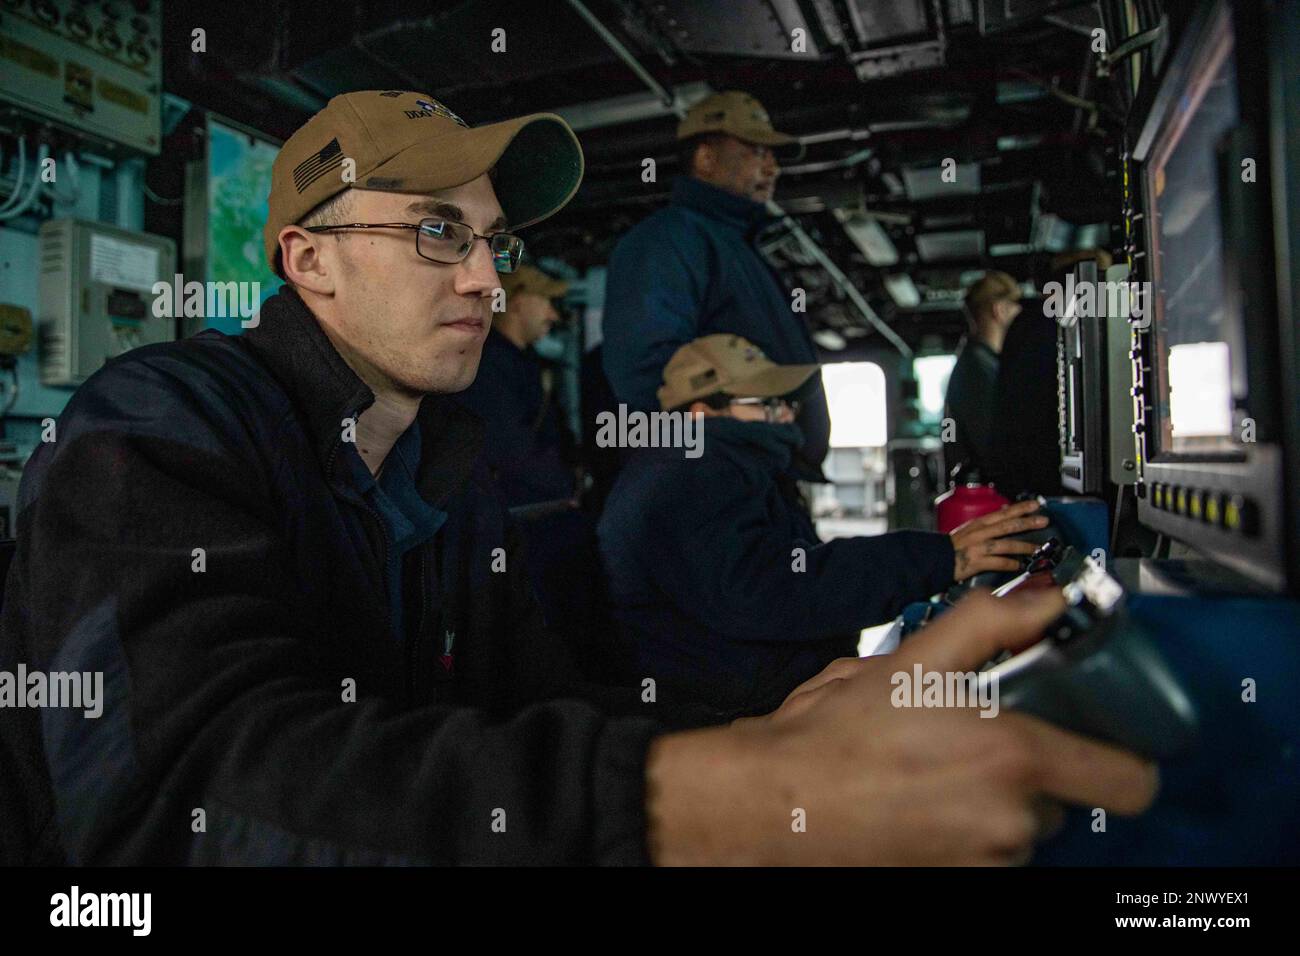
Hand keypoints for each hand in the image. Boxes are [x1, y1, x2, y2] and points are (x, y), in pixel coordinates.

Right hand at [646, 587, 1158, 864]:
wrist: (778, 802)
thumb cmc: (835, 739)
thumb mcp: (911, 659)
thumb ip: (990, 624)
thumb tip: (1044, 601)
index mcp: (1012, 758)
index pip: (1130, 779)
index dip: (1126, 755)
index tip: (1106, 738)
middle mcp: (1010, 820)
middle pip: (1066, 795)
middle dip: (1031, 767)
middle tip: (978, 738)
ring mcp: (986, 861)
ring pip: (1023, 825)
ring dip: (995, 799)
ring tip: (934, 768)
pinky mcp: (959, 883)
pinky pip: (987, 852)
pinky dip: (967, 827)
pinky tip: (921, 800)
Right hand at [949, 500, 1047, 580]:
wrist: (934, 558)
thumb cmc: (951, 546)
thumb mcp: (968, 530)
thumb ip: (986, 525)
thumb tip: (1004, 518)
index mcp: (978, 524)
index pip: (1003, 512)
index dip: (1020, 508)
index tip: (1035, 504)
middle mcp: (979, 533)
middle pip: (1007, 525)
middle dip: (1027, 522)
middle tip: (1043, 520)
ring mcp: (978, 547)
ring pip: (1006, 544)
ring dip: (1024, 546)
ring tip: (1037, 548)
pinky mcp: (976, 562)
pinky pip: (998, 563)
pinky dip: (1010, 564)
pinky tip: (1019, 566)